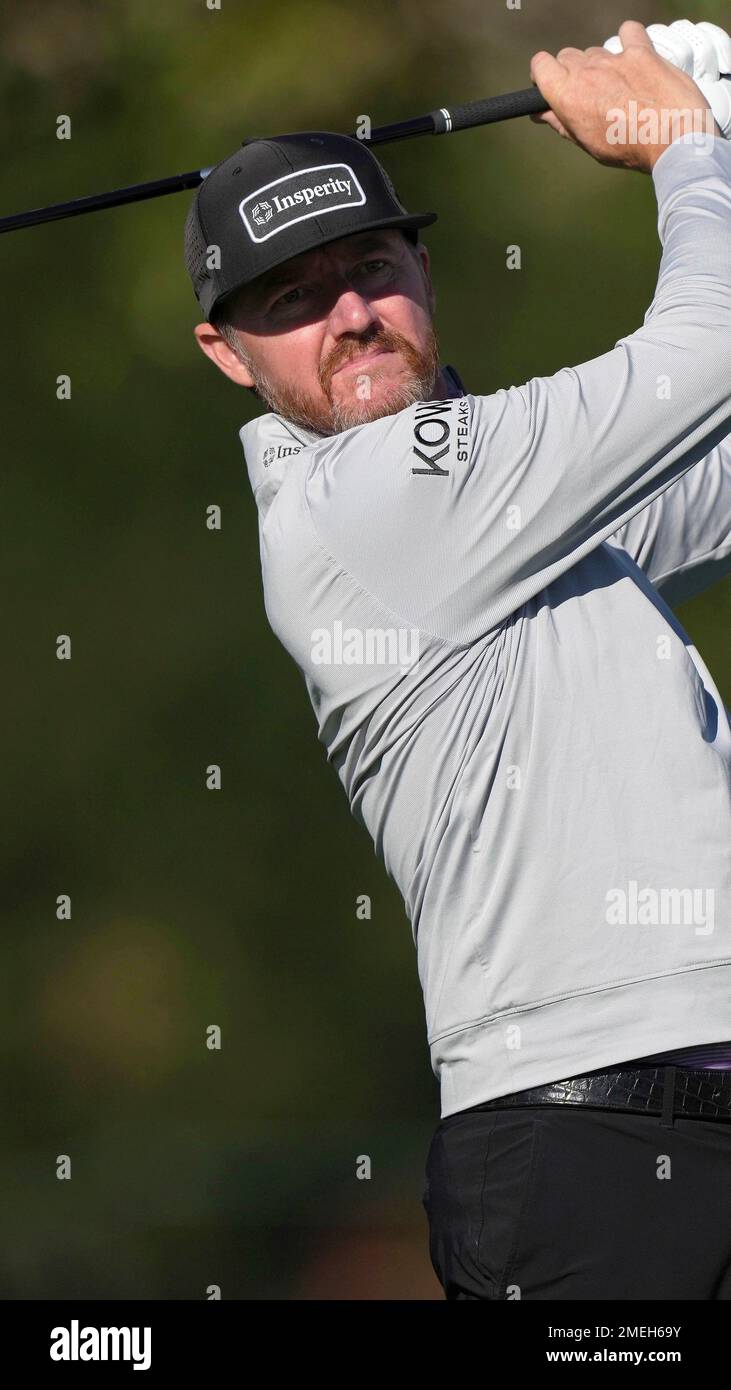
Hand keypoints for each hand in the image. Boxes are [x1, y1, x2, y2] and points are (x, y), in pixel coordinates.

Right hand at [530, 19, 720, 172]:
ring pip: (596, 50)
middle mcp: (587, 71)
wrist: (671, 139)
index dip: (544, 73)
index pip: (540, 65)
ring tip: (618, 87)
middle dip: (572, 71)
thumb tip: (540, 113)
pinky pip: (629, 31)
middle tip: (588, 92)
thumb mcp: (587, 142)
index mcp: (567, 95)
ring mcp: (614, 58)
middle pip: (568, 56)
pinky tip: (633, 55)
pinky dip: (629, 39)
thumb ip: (561, 122)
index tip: (551, 83)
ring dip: (600, 64)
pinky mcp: (641, 51)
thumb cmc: (628, 147)